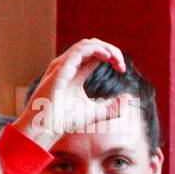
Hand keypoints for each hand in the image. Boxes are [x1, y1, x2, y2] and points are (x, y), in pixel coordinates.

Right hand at [12, 38, 126, 149]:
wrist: (46, 128)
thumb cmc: (65, 122)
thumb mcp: (96, 113)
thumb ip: (113, 107)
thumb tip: (129, 98)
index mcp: (76, 73)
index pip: (95, 55)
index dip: (111, 57)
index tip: (122, 69)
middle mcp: (69, 67)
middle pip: (92, 46)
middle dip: (110, 49)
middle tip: (121, 63)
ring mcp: (63, 66)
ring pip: (85, 45)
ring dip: (104, 47)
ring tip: (117, 58)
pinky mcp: (60, 70)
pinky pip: (78, 51)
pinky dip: (95, 50)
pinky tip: (107, 57)